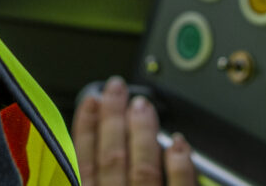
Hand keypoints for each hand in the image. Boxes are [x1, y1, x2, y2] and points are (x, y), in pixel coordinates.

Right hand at [73, 76, 197, 185]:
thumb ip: (99, 180)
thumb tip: (95, 151)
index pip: (86, 164)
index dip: (86, 128)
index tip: (91, 101)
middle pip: (113, 158)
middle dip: (113, 118)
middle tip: (116, 88)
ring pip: (143, 168)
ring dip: (142, 132)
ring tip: (142, 105)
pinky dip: (179, 165)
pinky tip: (178, 142)